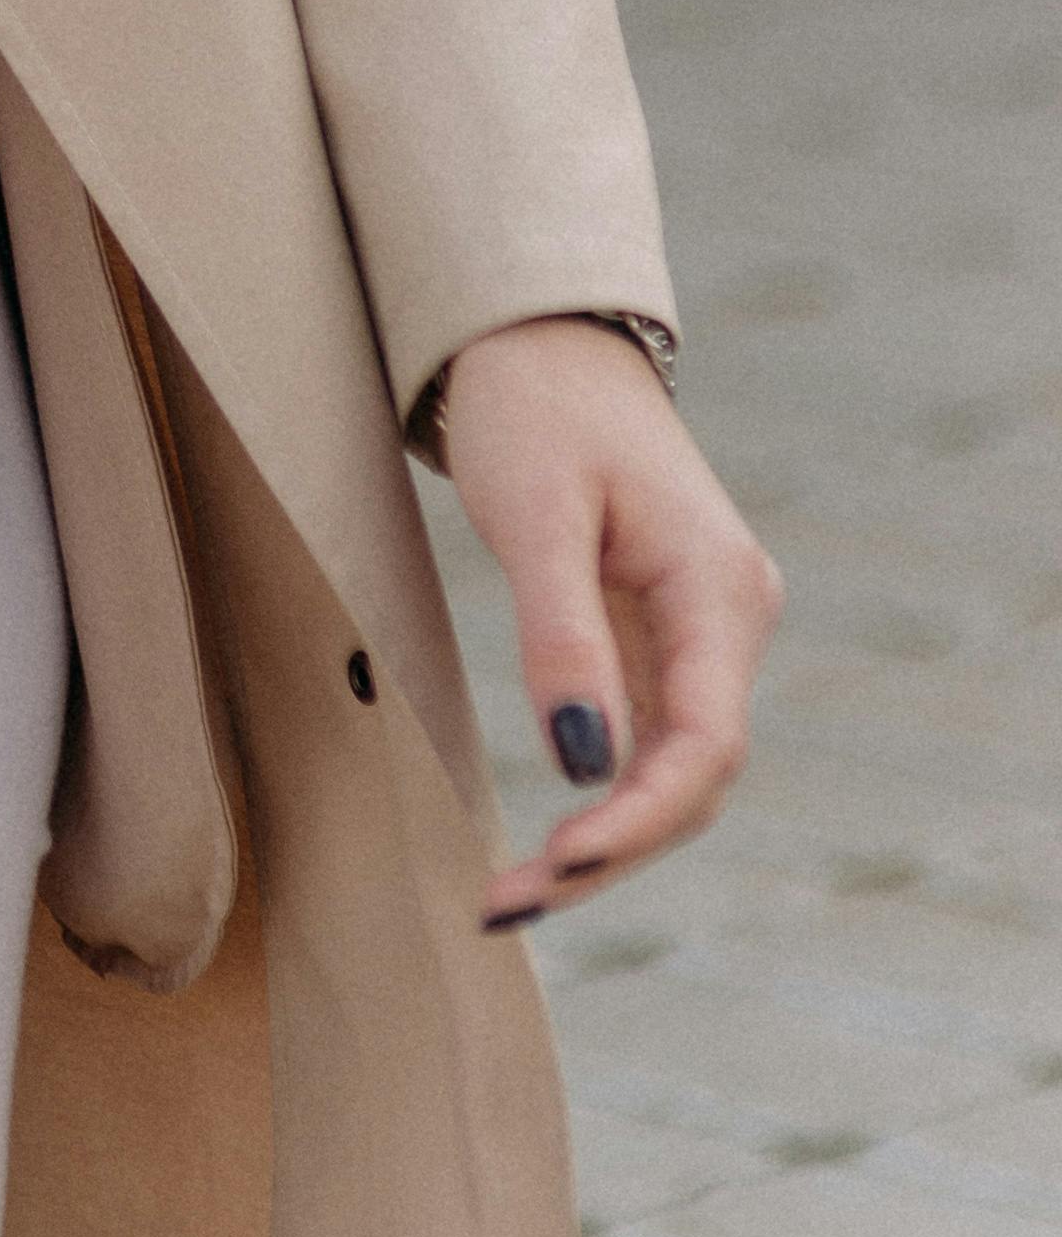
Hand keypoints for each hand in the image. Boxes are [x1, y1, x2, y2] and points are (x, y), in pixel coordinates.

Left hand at [439, 317, 780, 930]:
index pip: (704, 743)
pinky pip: (648, 736)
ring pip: (672, 767)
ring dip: (605, 837)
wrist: (537, 331)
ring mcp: (700, 628)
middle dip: (612, 850)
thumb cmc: (532, 401)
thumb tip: (582, 764)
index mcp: (719, 587)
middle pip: (692, 775)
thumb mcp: (536, 509)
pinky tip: (551, 843)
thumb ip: (563, 633)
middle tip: (508, 904)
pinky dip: (602, 794)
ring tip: (513, 895)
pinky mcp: (660, 632)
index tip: (561, 868)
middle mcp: (728, 617)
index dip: (639, 820)